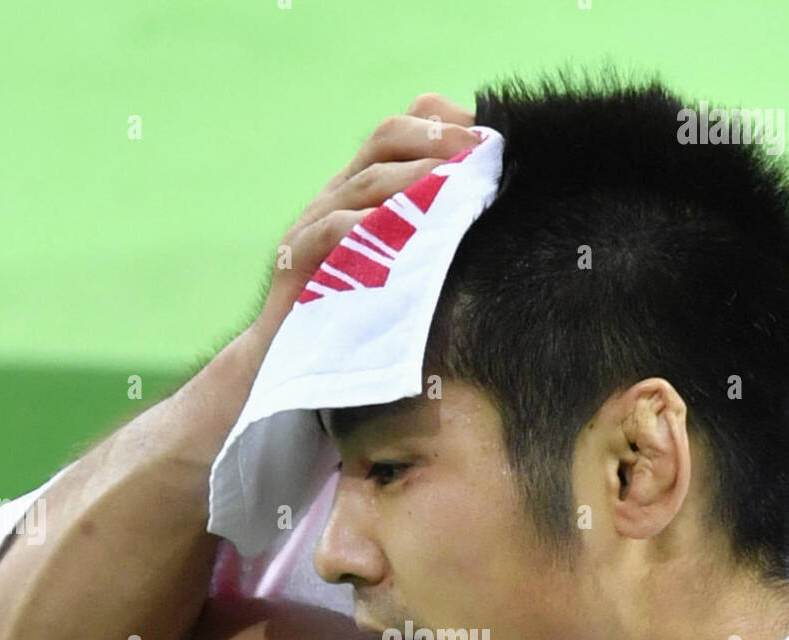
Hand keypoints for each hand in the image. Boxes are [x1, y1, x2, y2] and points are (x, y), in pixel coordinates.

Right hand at [249, 93, 478, 348]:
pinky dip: (370, 225)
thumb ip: (437, 239)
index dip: (447, 125)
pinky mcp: (294, 259)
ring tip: (458, 188)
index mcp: (367, 191)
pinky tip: (410, 237)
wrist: (292, 365)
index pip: (405, 131)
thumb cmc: (363, 322)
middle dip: (438, 139)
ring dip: (416, 179)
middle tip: (482, 155)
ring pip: (366, 181)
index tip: (494, 142)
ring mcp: (314, 223)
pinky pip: (332, 230)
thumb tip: (497, 218)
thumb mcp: (407, 273)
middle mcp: (340, 196)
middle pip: (387, 138)